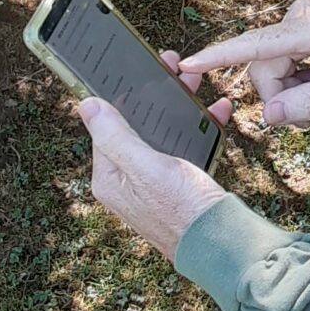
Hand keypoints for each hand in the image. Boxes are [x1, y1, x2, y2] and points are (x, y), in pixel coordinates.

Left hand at [78, 50, 234, 263]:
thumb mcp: (146, 167)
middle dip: (155, 93)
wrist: (223, 246)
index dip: (124, 91)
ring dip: (179, 105)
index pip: (107, 123)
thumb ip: (115, 136)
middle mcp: (127, 180)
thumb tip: (86, 104)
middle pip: (137, 124)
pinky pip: (184, 146)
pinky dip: (198, 127)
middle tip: (174, 64)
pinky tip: (216, 111)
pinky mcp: (179, 185)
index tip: (140, 64)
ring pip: (162, 131)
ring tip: (195, 81)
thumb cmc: (183, 210)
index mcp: (110, 177)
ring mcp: (154, 183)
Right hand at [179, 0, 309, 126]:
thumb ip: (309, 105)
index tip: (186, 63)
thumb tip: (266, 117)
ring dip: (290, 87)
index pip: (257, 45)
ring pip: (271, 64)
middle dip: (282, 95)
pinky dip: (296, 74)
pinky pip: (281, 55)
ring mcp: (301, 12)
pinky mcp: (302, 19)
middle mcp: (302, 12)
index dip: (219, 57)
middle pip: (264, 66)